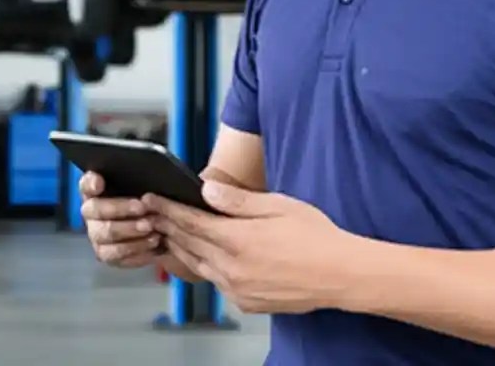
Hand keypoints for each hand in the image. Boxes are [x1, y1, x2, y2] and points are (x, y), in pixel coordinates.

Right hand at [79, 171, 161, 267]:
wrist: (160, 223)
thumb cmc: (150, 198)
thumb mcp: (148, 181)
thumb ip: (141, 172)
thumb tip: (143, 165)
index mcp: (95, 189)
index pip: (86, 182)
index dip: (91, 182)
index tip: (100, 181)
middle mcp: (91, 211)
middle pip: (95, 210)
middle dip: (120, 208)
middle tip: (142, 207)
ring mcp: (96, 233)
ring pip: (105, 234)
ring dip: (129, 231)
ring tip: (151, 228)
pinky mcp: (106, 253)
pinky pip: (116, 255)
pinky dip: (136, 250)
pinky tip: (153, 243)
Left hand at [145, 181, 352, 314]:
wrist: (341, 275)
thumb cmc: (316, 236)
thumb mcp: (278, 206)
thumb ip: (238, 201)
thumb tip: (206, 190)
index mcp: (237, 240)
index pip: (190, 221)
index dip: (168, 209)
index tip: (152, 198)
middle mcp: (232, 268)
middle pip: (188, 244)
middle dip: (169, 226)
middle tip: (152, 213)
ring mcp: (237, 289)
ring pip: (198, 266)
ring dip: (182, 248)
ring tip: (169, 234)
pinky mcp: (246, 303)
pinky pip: (217, 282)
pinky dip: (205, 267)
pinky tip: (203, 257)